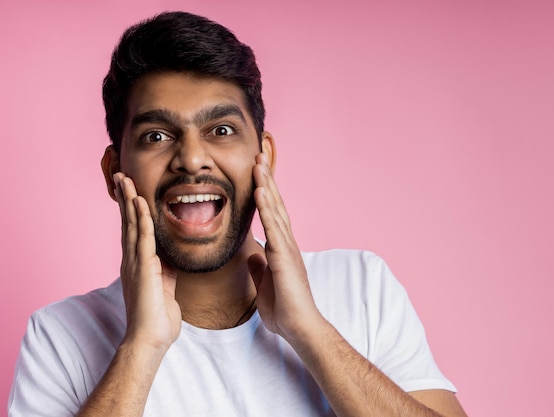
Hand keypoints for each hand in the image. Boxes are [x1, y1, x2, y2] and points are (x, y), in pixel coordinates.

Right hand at [113, 173, 181, 351]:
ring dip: (128, 200)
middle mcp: (131, 259)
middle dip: (123, 198)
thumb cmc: (157, 317)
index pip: (132, 229)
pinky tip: (140, 202)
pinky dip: (141, 218)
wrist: (150, 339)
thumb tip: (171, 258)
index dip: (130, 208)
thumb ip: (165, 269)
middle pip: (126, 222)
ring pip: (130, 224)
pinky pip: (143, 238)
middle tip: (119, 176)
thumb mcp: (164, 286)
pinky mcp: (143, 268)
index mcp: (136, 263)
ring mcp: (135, 263)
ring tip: (125, 179)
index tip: (129, 189)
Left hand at [248, 153, 324, 342]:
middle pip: (275, 203)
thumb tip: (254, 256)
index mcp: (280, 248)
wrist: (299, 327)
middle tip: (258, 154)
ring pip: (276, 209)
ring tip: (258, 163)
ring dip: (266, 185)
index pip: (271, 213)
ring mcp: (287, 248)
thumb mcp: (265, 284)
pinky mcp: (285, 257)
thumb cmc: (286, 309)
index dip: (264, 191)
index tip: (257, 172)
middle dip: (266, 179)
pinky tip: (259, 191)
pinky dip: (266, 208)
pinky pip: (274, 228)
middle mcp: (286, 242)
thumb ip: (260, 268)